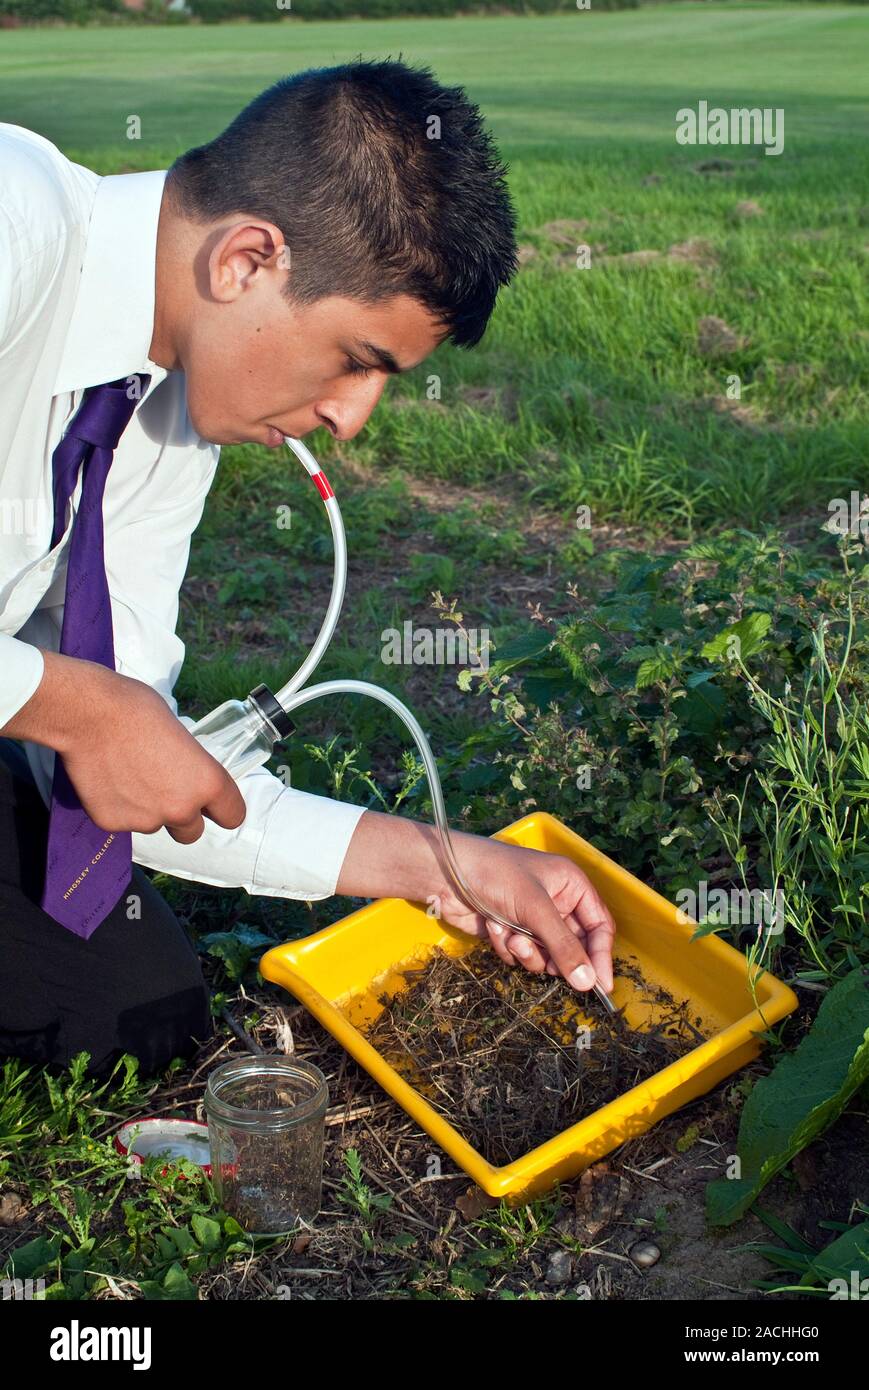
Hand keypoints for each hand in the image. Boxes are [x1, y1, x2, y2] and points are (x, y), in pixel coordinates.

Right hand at [5, 651, 245, 844]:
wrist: (87, 714)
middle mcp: (180, 809)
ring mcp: (145, 821)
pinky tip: (108, 780)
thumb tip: (185, 771)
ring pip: (154, 825)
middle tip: (164, 791)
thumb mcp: (180, 733)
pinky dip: (117, 807)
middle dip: (182, 816)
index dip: (223, 809)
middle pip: (192, 833)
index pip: (233, 816)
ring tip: (129, 777)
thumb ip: (190, 764)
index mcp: (207, 783)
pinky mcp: (112, 823)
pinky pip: (122, 821)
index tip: (213, 805)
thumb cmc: (136, 710)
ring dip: (147, 810)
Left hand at [430, 835, 614, 994]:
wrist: (445, 874)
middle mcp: (556, 903)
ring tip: (511, 936)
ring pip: (545, 956)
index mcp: (571, 886)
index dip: (600, 956)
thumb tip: (589, 983)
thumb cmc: (496, 876)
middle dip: (555, 956)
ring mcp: (532, 919)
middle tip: (546, 964)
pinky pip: (520, 955)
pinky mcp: (510, 931)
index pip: (599, 927)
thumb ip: (563, 946)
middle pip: (573, 947)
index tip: (600, 987)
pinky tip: (491, 927)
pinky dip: (507, 947)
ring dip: (527, 952)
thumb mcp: (535, 909)